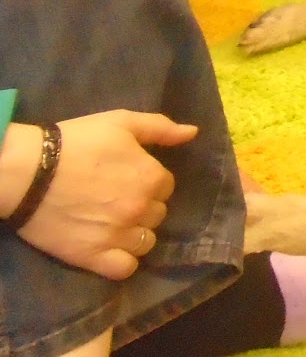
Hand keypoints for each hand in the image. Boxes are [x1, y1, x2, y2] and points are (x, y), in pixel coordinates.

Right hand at [10, 112, 196, 279]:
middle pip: (157, 214)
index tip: (129, 178)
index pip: (166, 187)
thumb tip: (192, 133)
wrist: (27, 171)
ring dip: (136, 233)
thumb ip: (160, 128)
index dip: (150, 182)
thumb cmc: (75, 142)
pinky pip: (125, 268)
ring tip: (114, 224)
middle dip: (144, 206)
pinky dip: (123, 261)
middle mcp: (140, 209)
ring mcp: (117, 235)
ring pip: (146, 242)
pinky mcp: (93, 256)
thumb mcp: (121, 122)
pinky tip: (111, 248)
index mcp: (151, 177)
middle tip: (117, 199)